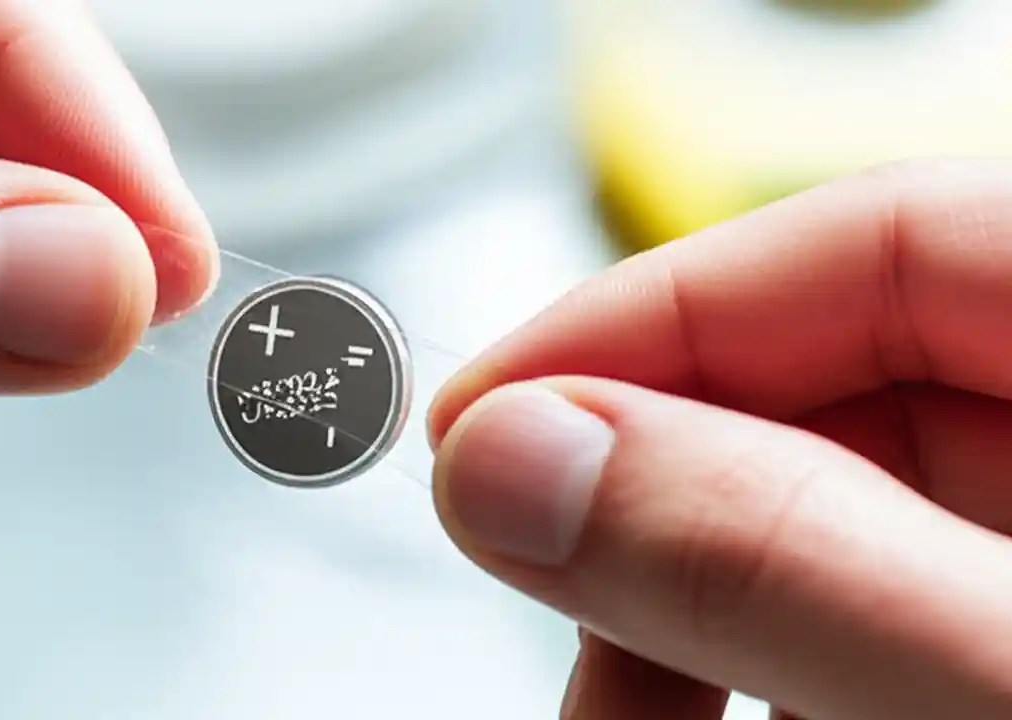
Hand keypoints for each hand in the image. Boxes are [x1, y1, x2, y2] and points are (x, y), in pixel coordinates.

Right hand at [429, 160, 1011, 719]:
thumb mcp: (1002, 687)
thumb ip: (783, 557)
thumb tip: (523, 459)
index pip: (883, 239)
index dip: (653, 312)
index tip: (484, 414)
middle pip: (837, 392)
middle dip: (655, 491)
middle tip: (537, 569)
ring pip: (836, 523)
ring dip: (685, 606)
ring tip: (620, 708)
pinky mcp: (1003, 643)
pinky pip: (872, 621)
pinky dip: (764, 667)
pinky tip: (707, 716)